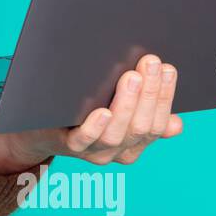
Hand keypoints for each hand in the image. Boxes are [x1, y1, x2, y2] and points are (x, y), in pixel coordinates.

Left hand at [0, 53, 182, 171]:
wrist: (39, 129)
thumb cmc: (82, 111)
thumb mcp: (117, 111)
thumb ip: (144, 113)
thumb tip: (177, 124)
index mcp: (135, 143)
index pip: (159, 123)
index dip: (165, 96)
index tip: (168, 68)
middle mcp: (118, 151)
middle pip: (142, 126)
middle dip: (150, 93)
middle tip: (151, 63)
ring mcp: (93, 152)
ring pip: (117, 133)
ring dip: (127, 104)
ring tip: (131, 77)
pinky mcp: (67, 146)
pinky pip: (85, 140)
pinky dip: (95, 127)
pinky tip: (102, 111)